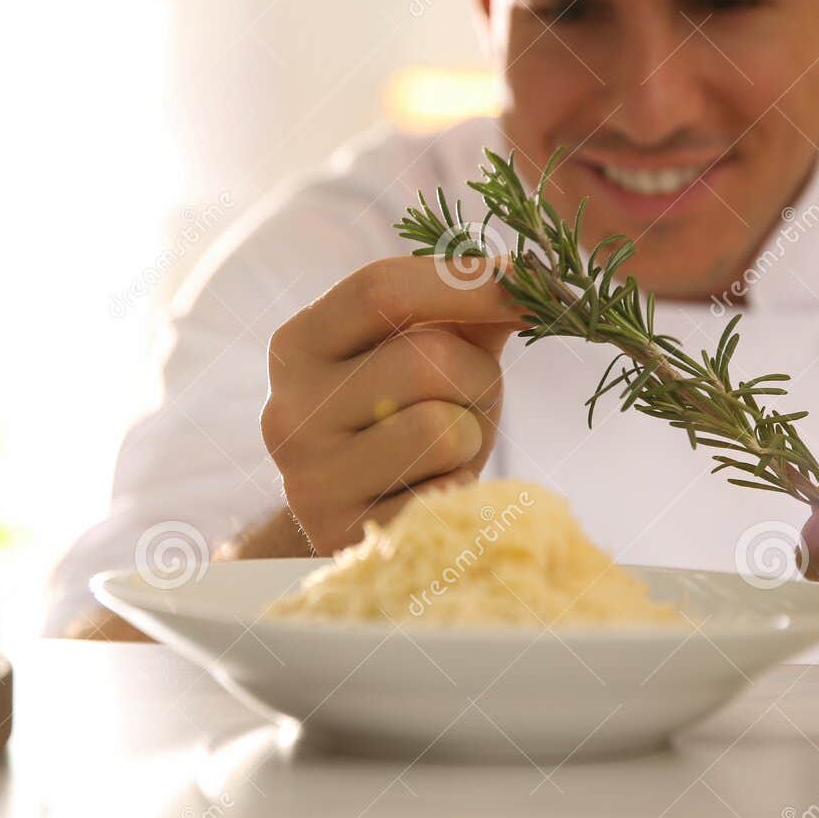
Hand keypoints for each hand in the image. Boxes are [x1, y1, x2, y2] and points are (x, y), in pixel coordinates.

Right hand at [261, 255, 527, 554]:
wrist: (372, 518)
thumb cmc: (408, 417)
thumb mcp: (428, 349)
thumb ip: (467, 306)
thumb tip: (530, 277)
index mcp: (298, 346)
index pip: (381, 289)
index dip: (465, 282)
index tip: (523, 283)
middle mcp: (288, 411)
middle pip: (427, 360)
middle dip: (477, 376)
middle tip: (467, 398)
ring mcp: (310, 482)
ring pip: (442, 430)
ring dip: (470, 438)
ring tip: (445, 450)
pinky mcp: (345, 540)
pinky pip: (445, 498)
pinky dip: (461, 491)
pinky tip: (434, 494)